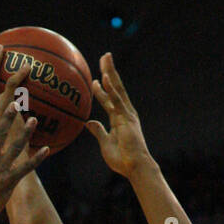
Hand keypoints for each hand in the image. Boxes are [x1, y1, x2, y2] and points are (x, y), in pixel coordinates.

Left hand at [85, 53, 151, 177]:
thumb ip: (98, 131)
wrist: (135, 167)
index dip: (103, 88)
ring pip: (117, 89)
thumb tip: (88, 122)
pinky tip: (106, 78)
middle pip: (116, 87)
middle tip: (105, 56)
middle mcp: (124, 112)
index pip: (110, 99)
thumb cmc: (123, 159)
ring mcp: (126, 114)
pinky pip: (117, 101)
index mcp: (119, 118)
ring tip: (105, 58)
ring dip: (111, 72)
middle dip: (110, 71)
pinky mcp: (126, 118)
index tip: (96, 79)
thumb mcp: (105, 143)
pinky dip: (111, 89)